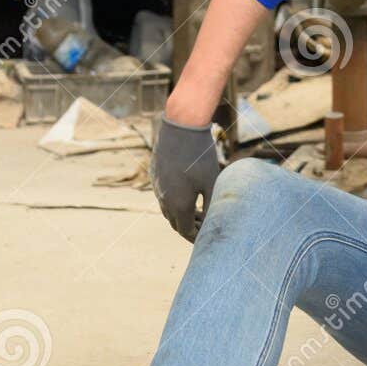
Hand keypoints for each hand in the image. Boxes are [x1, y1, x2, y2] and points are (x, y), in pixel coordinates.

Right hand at [151, 116, 220, 241]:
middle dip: (188, 227)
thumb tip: (211, 222)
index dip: (196, 237)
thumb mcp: (212, 182)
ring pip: (167, 209)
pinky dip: (173, 200)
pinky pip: (162, 194)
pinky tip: (186, 193)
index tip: (206, 238)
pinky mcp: (154, 175)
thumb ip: (211, 206)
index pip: (185, 231)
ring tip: (197, 211)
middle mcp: (163, 199)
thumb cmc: (201, 155)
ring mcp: (156, 187)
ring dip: (180, 214)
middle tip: (203, 226)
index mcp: (178, 205)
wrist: (181, 128)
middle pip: (174, 222)